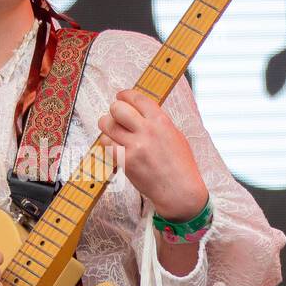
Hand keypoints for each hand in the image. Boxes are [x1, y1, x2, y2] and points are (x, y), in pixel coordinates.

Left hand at [97, 89, 207, 219]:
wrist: (179, 190)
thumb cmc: (180, 164)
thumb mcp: (174, 135)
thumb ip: (156, 121)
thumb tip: (138, 110)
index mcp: (161, 121)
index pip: (136, 98)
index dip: (124, 95)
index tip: (120, 97)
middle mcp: (146, 131)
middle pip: (116, 108)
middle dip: (114, 110)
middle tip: (116, 116)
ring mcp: (134, 146)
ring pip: (106, 125)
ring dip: (107, 127)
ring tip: (113, 132)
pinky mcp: (125, 161)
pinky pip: (106, 145)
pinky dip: (108, 144)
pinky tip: (115, 146)